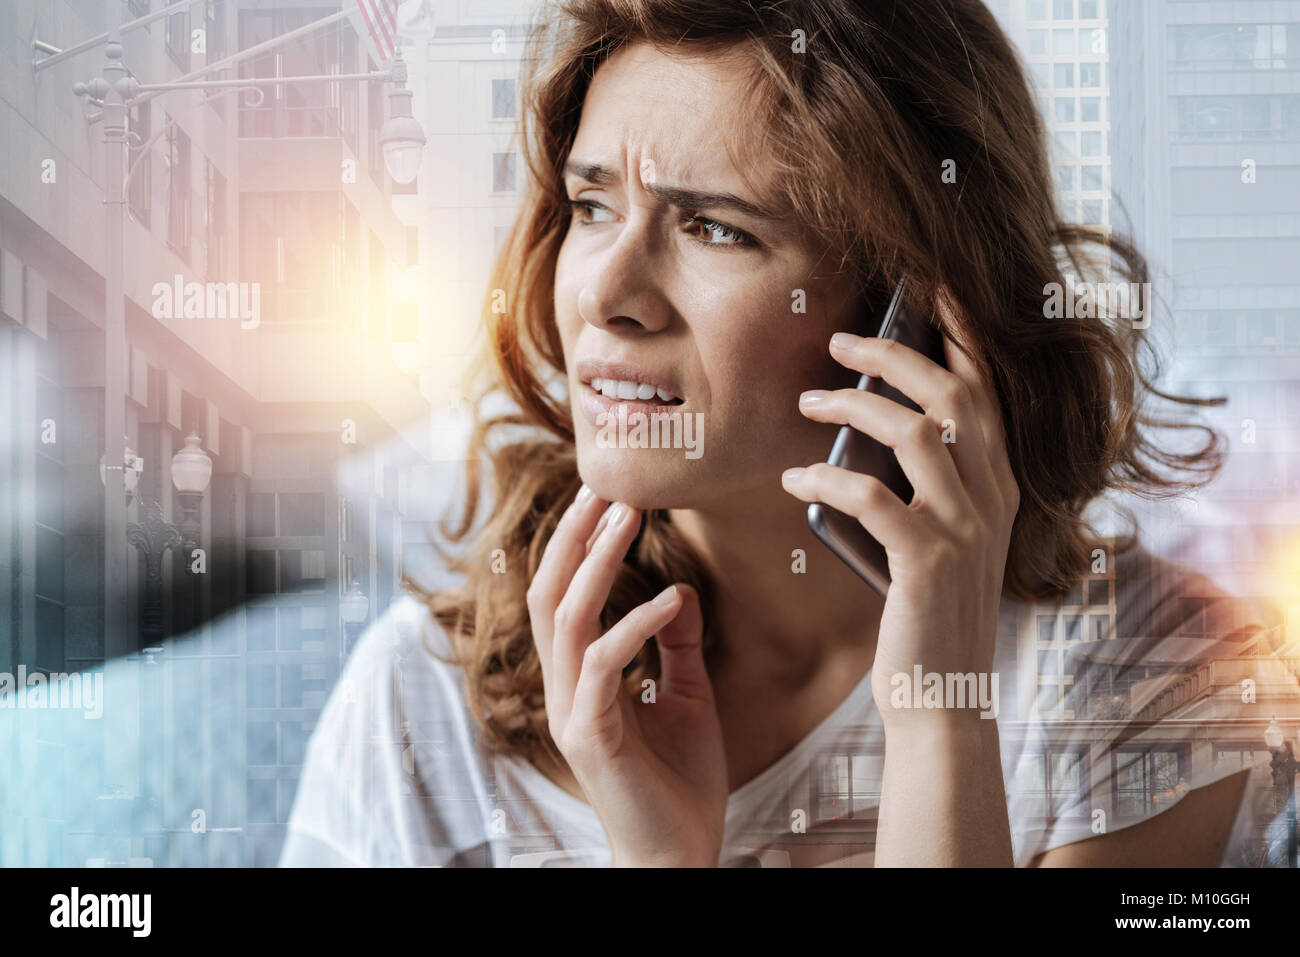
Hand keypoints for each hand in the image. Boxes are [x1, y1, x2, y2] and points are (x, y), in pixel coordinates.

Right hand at [526, 485, 727, 865]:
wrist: (681, 854)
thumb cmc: (680, 781)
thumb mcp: (687, 696)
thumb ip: (675, 646)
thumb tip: (677, 593)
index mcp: (582, 679)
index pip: (566, 599)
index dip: (579, 548)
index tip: (607, 502)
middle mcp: (565, 690)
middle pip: (551, 595)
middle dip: (575, 539)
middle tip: (606, 491)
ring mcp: (572, 713)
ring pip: (568, 619)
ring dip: (597, 563)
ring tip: (627, 520)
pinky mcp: (591, 738)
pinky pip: (602, 666)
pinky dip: (636, 626)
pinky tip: (671, 600)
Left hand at [782, 295, 1019, 729]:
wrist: (942, 697)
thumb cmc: (927, 613)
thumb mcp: (941, 539)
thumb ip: (925, 486)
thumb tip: (869, 427)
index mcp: (1000, 486)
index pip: (987, 391)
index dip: (960, 334)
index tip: (928, 288)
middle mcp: (993, 498)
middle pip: (952, 394)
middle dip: (893, 353)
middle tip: (839, 341)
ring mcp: (965, 529)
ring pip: (914, 431)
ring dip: (852, 405)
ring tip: (807, 400)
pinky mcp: (925, 561)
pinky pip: (869, 496)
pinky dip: (826, 476)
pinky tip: (795, 475)